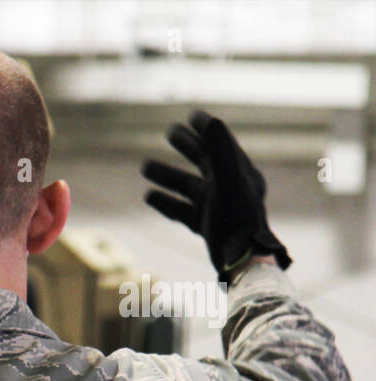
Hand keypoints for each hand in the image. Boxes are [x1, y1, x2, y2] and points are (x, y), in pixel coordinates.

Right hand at [142, 110, 290, 282]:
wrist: (242, 260)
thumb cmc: (237, 220)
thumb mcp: (229, 182)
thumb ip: (220, 151)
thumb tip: (211, 120)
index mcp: (239, 173)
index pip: (221, 145)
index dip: (206, 129)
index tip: (192, 115)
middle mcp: (228, 188)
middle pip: (204, 161)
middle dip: (187, 146)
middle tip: (169, 132)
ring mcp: (215, 208)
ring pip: (188, 186)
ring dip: (167, 176)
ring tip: (144, 167)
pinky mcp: (205, 226)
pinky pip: (182, 211)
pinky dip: (165, 202)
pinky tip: (148, 196)